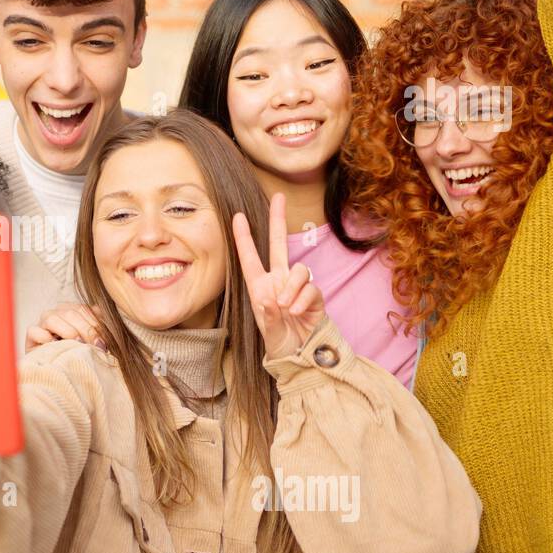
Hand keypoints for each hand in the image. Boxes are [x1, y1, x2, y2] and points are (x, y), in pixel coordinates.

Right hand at [25, 302, 104, 353]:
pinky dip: (45, 337)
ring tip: (77, 345)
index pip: (84, 309)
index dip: (95, 324)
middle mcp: (56, 313)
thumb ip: (99, 330)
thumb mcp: (91, 342)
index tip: (104, 342)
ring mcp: (42, 323)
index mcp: (71, 310)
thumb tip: (112, 325)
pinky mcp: (30, 336)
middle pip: (70, 312)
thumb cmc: (76, 356)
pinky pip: (35, 331)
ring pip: (52, 318)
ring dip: (68, 332)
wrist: (56, 373)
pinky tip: (55, 346)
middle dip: (85, 329)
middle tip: (95, 346)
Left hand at [231, 193, 325, 360]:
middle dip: (277, 220)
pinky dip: (303, 300)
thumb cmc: (279, 340)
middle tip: (278, 197)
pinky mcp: (315, 296)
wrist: (301, 355)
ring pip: (299, 269)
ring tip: (286, 307)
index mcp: (259, 286)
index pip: (250, 258)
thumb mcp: (267, 330)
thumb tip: (273, 298)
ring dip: (292, 287)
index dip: (244, 238)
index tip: (238, 216)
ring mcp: (297, 286)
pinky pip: (311, 288)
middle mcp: (278, 281)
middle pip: (279, 244)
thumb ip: (268, 314)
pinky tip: (297, 313)